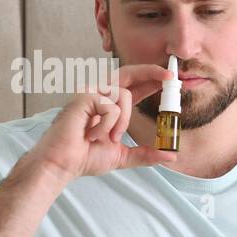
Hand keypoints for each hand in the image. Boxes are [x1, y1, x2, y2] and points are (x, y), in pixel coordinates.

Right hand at [28, 63, 178, 181]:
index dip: (151, 81)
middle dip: (151, 71)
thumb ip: (147, 154)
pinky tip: (92, 134)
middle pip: (128, 73)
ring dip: (122, 121)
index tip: (170, 80)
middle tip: (170, 76)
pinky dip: (107, 125)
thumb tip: (171, 155)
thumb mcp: (123, 155)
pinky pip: (111, 107)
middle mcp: (100, 95)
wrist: (64, 164)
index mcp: (110, 105)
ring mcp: (91, 93)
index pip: (134, 87)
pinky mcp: (84, 96)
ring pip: (125, 95)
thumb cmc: (86, 158)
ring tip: (106, 137)